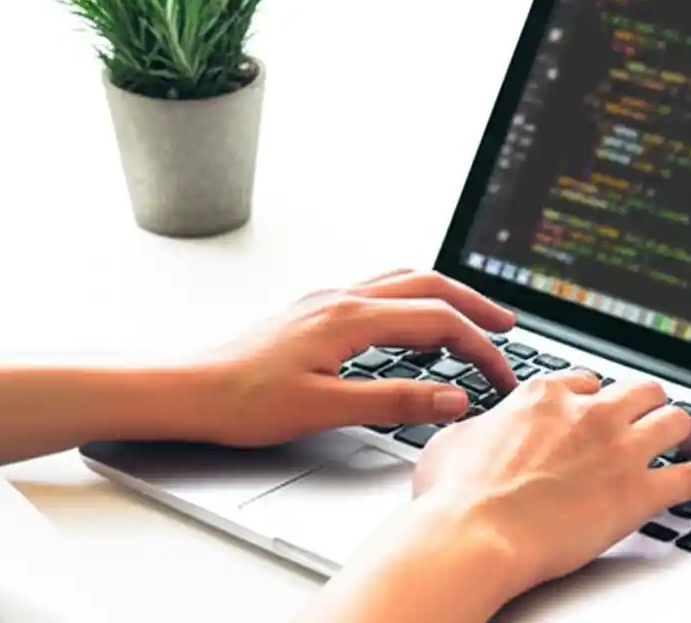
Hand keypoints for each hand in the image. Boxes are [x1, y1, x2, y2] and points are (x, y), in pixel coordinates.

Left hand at [190, 269, 516, 446]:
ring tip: (470, 320)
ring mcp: (327, 302)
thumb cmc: (241, 402)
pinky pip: (379, 293)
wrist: (183, 391)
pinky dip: (412, 302)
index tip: (502, 376)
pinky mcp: (315, 313)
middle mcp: (342, 299)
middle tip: (507, 327)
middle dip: (474, 305)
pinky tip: (411, 329)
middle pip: (428, 286)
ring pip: (403, 281)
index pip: (438, 322)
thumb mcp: (324, 409)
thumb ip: (395, 400)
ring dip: (444, 297)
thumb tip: (454, 397)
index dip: (480, 349)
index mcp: (350, 318)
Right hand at [411, 371, 690, 596]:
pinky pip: (690, 477)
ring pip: (673, 420)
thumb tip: (480, 428)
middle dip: (647, 402)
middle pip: (640, 390)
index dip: (594, 398)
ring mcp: (618, 450)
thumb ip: (480, 426)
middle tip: (649, 417)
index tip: (597, 411)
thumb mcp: (453, 442)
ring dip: (684, 429)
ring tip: (688, 439)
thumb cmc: (455, 497)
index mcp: (545, 396)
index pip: (586, 381)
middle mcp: (589, 413)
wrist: (473, 535)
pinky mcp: (637, 493)